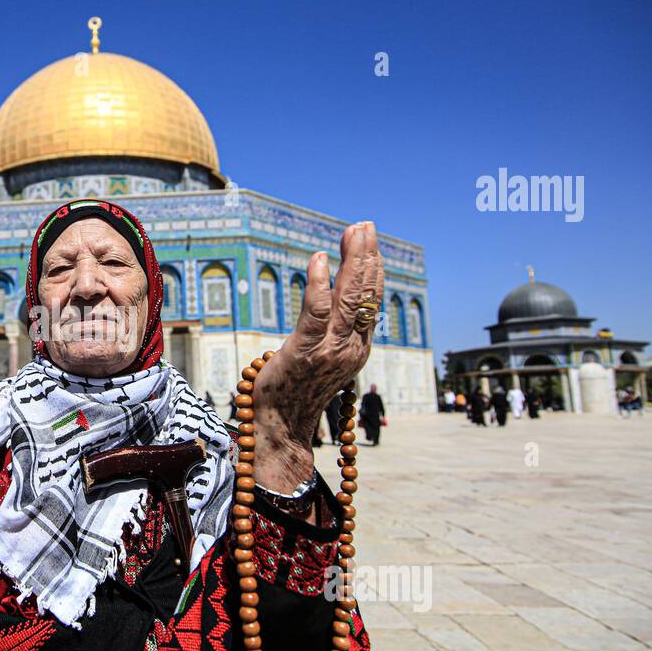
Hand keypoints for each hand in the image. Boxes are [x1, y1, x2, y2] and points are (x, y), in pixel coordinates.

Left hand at [250, 221, 383, 490]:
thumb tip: (330, 300)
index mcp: (358, 349)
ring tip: (353, 232)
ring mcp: (330, 351)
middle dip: (366, 256)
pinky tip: (318, 259)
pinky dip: (319, 283)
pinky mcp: (305, 352)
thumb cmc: (294, 388)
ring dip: (352, 261)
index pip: (371, 302)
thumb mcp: (321, 355)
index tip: (368, 242)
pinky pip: (316, 313)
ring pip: (349, 299)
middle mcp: (351, 348)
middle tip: (365, 226)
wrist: (279, 425)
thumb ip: (331, 330)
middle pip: (366, 295)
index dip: (372, 270)